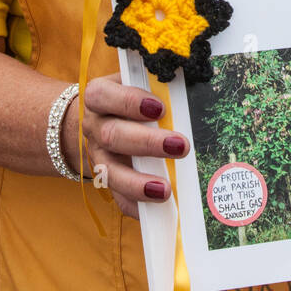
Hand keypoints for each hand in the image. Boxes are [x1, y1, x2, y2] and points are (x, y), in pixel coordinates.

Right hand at [74, 73, 189, 219]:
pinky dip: (137, 205)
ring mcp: (97, 155)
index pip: (104, 96)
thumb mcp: (135, 83)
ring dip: (138, 182)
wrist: (99, 117)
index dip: (130, 102)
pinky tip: (159, 208)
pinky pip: (117, 197)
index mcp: (99, 97)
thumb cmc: (128, 98)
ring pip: (109, 172)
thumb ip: (157, 85)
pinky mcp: (105, 179)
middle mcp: (94, 126)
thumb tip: (196, 81)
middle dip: (147, 143)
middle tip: (181, 146)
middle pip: (112, 135)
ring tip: (165, 189)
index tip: (160, 108)